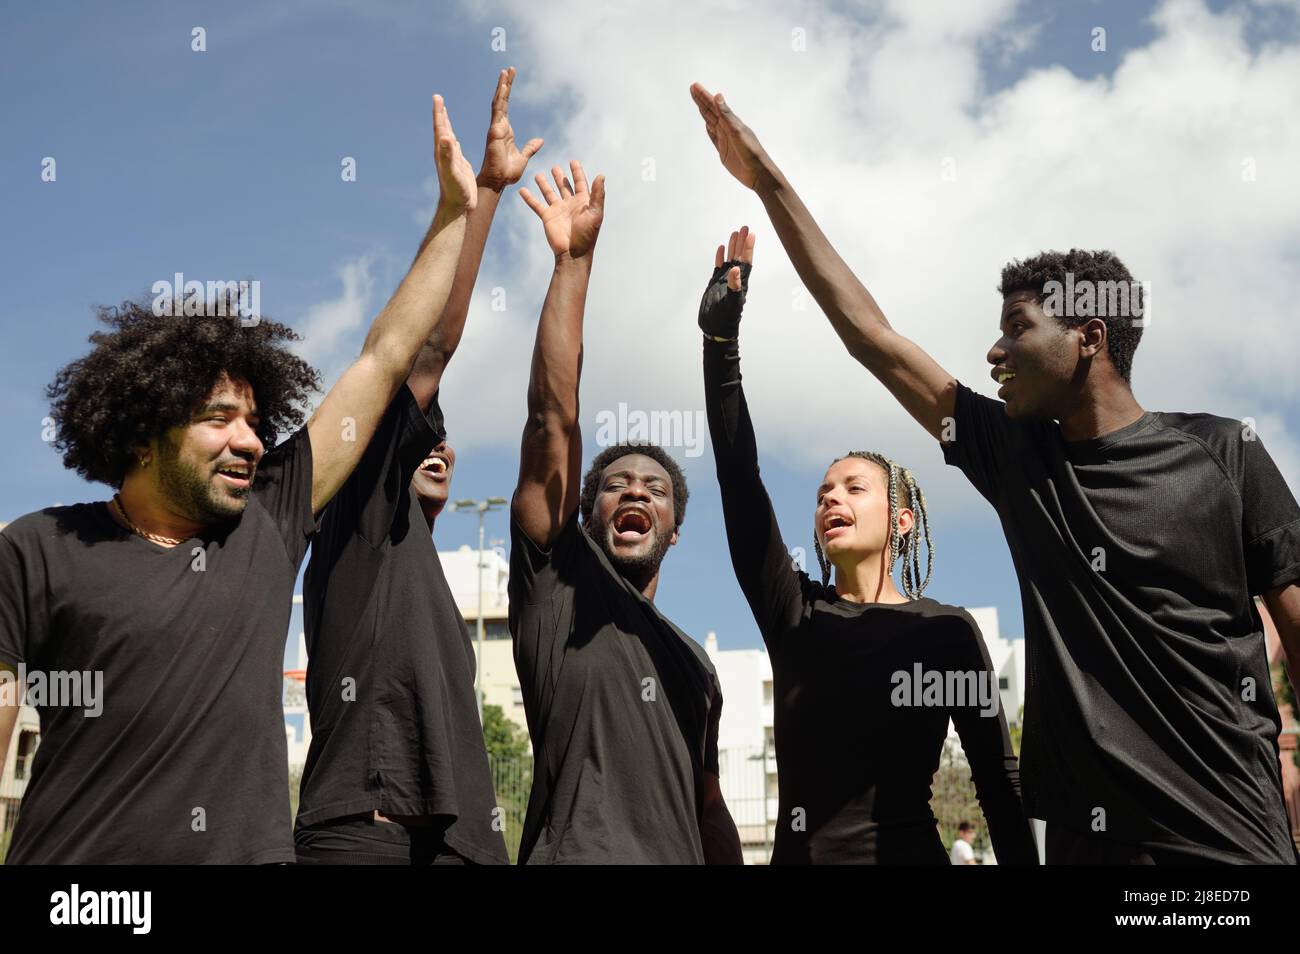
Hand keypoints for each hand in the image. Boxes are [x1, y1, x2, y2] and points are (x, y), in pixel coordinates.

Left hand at [432, 94, 476, 212]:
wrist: (458, 207)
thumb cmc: (455, 191)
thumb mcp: (452, 172)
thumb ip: (448, 155)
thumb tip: (445, 137)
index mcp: (443, 152)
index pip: (440, 128)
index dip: (439, 112)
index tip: (437, 97)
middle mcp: (445, 154)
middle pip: (442, 129)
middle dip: (441, 113)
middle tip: (438, 98)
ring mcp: (451, 160)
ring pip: (447, 137)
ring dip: (447, 124)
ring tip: (444, 113)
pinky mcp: (458, 166)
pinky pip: (455, 149)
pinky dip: (454, 140)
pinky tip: (454, 139)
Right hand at [478, 67, 543, 190]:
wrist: (499, 181)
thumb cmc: (507, 172)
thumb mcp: (523, 157)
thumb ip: (530, 148)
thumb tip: (540, 140)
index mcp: (505, 130)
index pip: (505, 106)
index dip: (507, 92)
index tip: (510, 77)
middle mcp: (499, 126)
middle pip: (501, 100)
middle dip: (505, 84)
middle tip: (509, 68)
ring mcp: (495, 128)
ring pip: (498, 103)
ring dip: (502, 87)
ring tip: (505, 72)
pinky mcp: (494, 132)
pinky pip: (497, 112)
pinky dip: (500, 99)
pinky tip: (503, 88)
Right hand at [519, 161, 604, 259]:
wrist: (573, 253)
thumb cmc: (587, 235)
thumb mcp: (595, 213)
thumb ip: (598, 194)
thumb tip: (601, 175)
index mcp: (583, 202)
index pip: (580, 183)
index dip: (577, 172)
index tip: (573, 161)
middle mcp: (570, 204)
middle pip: (564, 187)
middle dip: (560, 177)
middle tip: (555, 167)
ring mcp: (558, 210)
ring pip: (549, 193)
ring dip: (544, 184)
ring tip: (538, 174)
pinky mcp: (547, 217)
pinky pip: (537, 205)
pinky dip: (529, 198)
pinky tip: (523, 190)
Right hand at [689, 83, 766, 190]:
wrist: (757, 173)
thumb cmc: (751, 152)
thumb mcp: (736, 131)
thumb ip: (726, 114)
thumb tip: (718, 95)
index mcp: (731, 122)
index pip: (713, 106)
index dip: (703, 96)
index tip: (694, 86)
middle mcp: (727, 128)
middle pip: (711, 111)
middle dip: (701, 100)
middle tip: (693, 88)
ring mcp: (725, 139)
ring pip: (711, 122)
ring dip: (704, 112)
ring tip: (698, 102)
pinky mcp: (723, 150)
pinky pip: (713, 136)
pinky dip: (709, 129)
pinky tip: (707, 124)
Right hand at [699, 225, 755, 339]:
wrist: (716, 329)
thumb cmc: (726, 318)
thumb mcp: (731, 303)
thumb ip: (734, 287)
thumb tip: (736, 269)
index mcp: (740, 281)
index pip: (746, 261)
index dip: (749, 248)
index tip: (751, 234)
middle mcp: (734, 278)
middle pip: (740, 256)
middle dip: (742, 242)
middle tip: (744, 227)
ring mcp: (724, 280)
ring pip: (730, 259)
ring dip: (732, 247)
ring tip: (734, 233)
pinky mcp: (715, 283)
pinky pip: (719, 266)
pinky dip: (720, 257)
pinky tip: (721, 249)